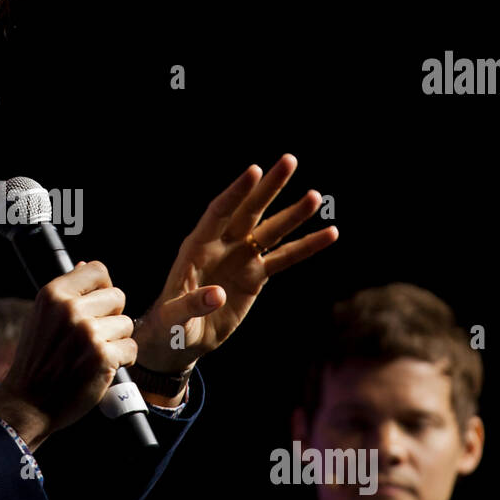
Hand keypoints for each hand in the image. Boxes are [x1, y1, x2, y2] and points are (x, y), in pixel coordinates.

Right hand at [0, 260, 136, 448]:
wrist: (27, 402)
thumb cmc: (37, 361)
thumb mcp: (42, 318)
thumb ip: (66, 293)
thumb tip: (85, 266)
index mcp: (53, 294)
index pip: (97, 270)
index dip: (102, 288)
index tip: (96, 305)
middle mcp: (70, 309)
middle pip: (117, 296)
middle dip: (111, 316)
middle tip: (93, 336)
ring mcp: (88, 332)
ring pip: (127, 323)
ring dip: (117, 340)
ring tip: (93, 353)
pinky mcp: (103, 356)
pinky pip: (131, 348)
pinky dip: (122, 360)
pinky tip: (101, 366)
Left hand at [134, 154, 337, 373]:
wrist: (181, 339)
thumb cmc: (170, 325)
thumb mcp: (174, 318)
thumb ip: (191, 305)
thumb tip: (217, 295)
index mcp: (196, 247)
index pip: (219, 212)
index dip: (237, 192)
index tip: (255, 170)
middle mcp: (221, 246)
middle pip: (249, 211)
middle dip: (269, 187)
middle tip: (289, 161)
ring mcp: (241, 258)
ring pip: (270, 231)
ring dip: (293, 214)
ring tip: (316, 196)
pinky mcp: (255, 276)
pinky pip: (284, 259)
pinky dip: (306, 247)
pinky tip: (330, 233)